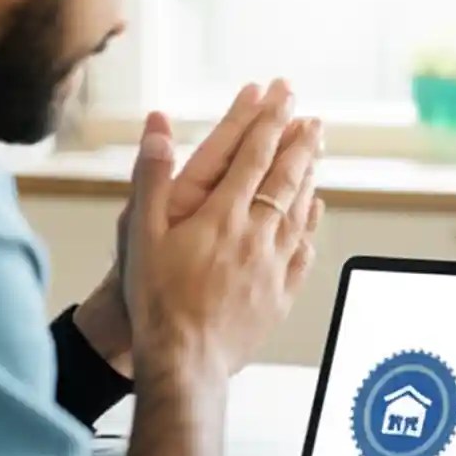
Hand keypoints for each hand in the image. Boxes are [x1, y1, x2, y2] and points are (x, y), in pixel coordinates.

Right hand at [124, 94, 323, 378]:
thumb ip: (152, 176)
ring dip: (309, 178)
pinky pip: (304, 250)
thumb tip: (159, 128)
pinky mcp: (281, 293)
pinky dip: (311, 225)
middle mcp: (256, 234)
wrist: (185, 360)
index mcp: (222, 214)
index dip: (269, 120)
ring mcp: (273, 264)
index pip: (253, 154)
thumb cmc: (156, 300)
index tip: (282, 95)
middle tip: (314, 119)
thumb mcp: (139, 232)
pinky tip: (315, 214)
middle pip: (286, 178)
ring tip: (316, 155)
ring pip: (300, 210)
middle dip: (300, 143)